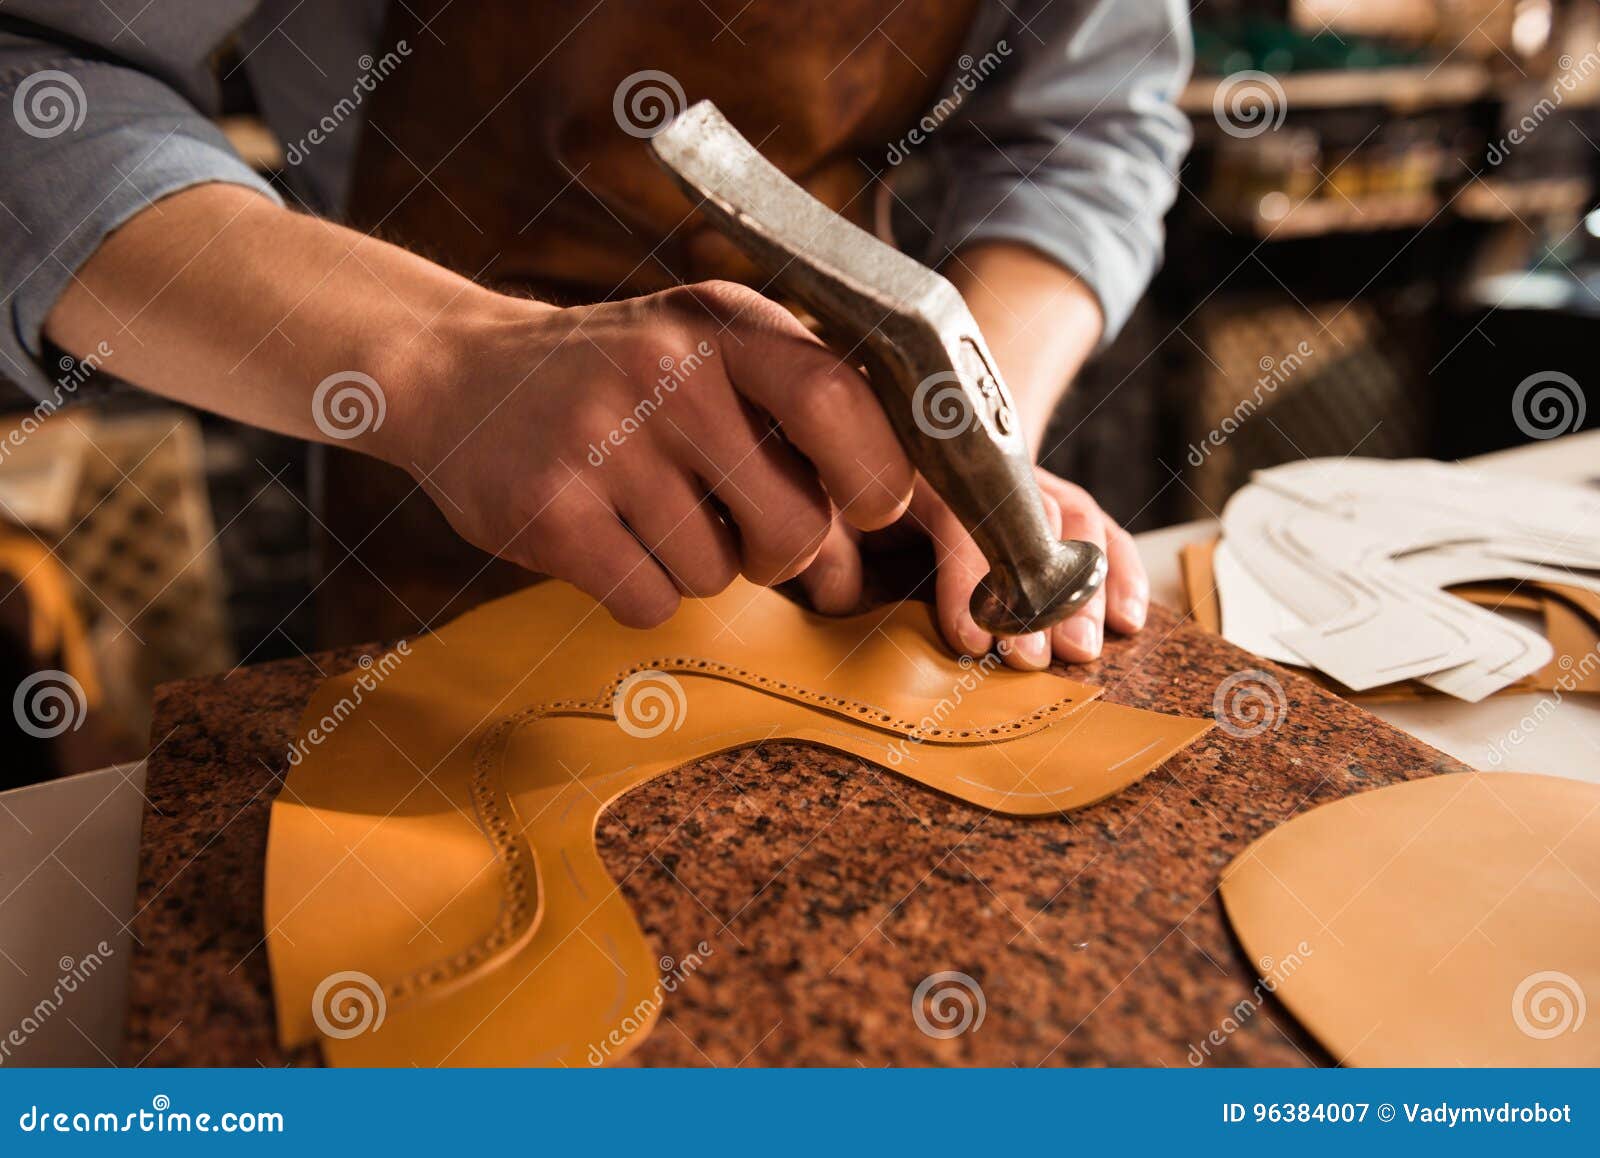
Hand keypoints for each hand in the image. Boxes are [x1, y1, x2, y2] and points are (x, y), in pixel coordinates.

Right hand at [388, 281, 915, 625]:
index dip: (877, 475)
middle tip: (747, 529)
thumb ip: (803, 410)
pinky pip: (651, 602)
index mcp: (724, 322)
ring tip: (649, 506)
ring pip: (719, 574)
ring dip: (701, 565)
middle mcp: (666, 370)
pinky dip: (643, 589)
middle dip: (786, 555)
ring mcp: (602, 440)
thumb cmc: (621, 376)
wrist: (460, 373)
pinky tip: (608, 534)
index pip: (837, 399)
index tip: (869, 507)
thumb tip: (891, 527)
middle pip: (794, 526)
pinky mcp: (549, 511)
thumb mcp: (709, 347)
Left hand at [798, 465, 1148, 668]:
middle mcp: (985, 466)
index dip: (966, 576)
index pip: (955, 515)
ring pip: (1073, 521)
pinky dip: (1121, 570)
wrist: (907, 425)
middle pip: (1026, 519)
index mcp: (922, 465)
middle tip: (1035, 659)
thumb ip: (833, 546)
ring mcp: (1028, 478)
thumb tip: (837, 592)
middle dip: (1035, 594)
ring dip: (1083, 589)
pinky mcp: (1059, 497)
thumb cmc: (859, 488)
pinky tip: (1131, 618)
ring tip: (1083, 648)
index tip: (971, 636)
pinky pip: (1102, 526)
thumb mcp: (833, 508)